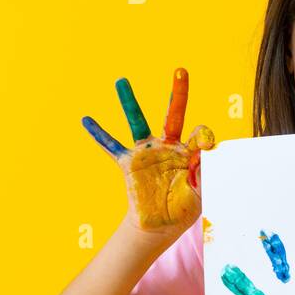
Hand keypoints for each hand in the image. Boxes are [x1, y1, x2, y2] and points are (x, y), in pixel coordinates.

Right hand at [82, 68, 215, 234]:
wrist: (162, 224)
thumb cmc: (184, 206)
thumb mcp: (200, 192)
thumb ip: (203, 172)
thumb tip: (203, 151)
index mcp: (190, 151)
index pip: (200, 134)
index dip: (204, 137)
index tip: (206, 144)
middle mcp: (170, 146)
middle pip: (174, 114)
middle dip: (178, 92)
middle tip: (180, 70)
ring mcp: (149, 152)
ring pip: (138, 121)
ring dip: (130, 102)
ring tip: (121, 81)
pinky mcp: (130, 164)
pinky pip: (112, 147)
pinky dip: (99, 134)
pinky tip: (87, 120)